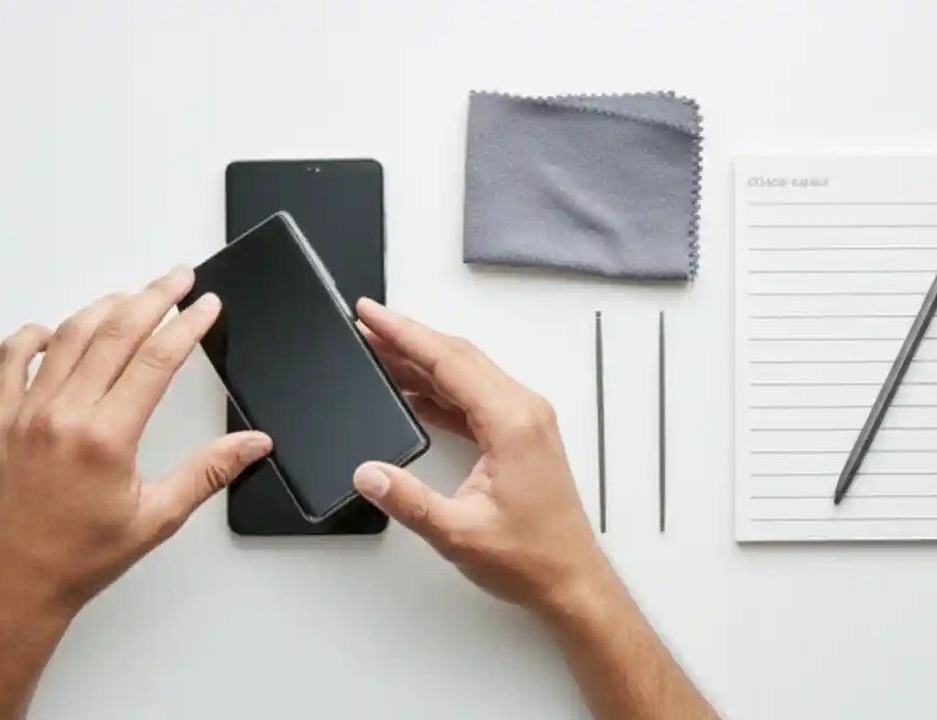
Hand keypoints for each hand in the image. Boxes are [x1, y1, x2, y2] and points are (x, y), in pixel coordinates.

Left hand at [0, 267, 270, 625]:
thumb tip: (253, 444)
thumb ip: (209, 471)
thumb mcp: (158, 517)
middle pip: (115, 332)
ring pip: (69, 335)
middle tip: (179, 278)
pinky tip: (56, 330)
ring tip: (133, 297)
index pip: (156, 359)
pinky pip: (11, 358)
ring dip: (106, 307)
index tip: (205, 306)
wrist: (15, 583)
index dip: (187, 325)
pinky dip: (36, 334)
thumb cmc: (80, 557)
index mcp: (106, 438)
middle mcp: (62, 416)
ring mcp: (24, 413)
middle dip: (154, 297)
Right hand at [352, 299, 612, 616]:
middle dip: (407, 338)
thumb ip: (408, 501)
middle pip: (457, 357)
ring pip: (464, 373)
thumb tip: (368, 473)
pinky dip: (438, 388)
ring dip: (421, 361)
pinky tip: (409, 392)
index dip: (403, 333)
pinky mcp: (518, 435)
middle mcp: (522, 411)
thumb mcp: (459, 533)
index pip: (448, 360)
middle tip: (365, 325)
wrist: (571, 581)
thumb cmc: (533, 558)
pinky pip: (472, 397)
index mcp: (512, 422)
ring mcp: (523, 421)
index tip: (370, 314)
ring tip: (377, 352)